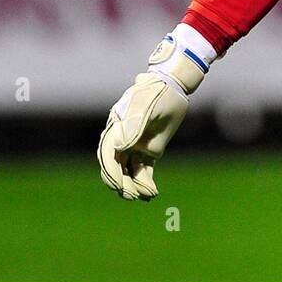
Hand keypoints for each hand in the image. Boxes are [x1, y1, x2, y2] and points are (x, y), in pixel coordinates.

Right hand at [98, 27, 213, 200]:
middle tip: (132, 196)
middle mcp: (122, 139)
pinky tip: (151, 194)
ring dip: (134, 186)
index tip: (118, 185)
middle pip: (115, 167)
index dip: (111, 171)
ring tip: (147, 196)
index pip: (108, 155)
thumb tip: (119, 147)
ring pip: (128, 172)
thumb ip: (133, 125)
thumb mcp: (146, 106)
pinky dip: (145, 183)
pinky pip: (143, 171)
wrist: (172, 86)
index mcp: (116, 128)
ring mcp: (135, 146)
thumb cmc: (157, 92)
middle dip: (121, 183)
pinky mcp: (148, 151)